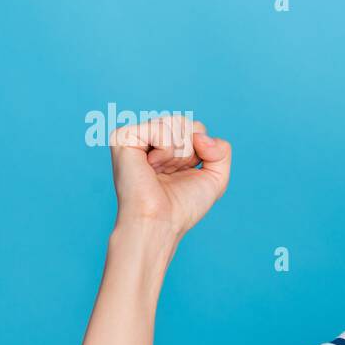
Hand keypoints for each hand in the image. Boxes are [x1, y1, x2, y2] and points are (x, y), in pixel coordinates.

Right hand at [109, 115, 231, 236]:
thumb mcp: (216, 177)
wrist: (161, 222)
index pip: (196, 128)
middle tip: (172, 172)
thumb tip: (200, 134)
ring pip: (177, 122)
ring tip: (161, 170)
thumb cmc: (183, 206)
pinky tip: (151, 165)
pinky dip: (165, 150)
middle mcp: (149, 138)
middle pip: (187, 122)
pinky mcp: (123, 137)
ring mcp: (134, 136)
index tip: (185, 173)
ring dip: (179, 153)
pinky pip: (161, 128)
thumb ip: (221, 150)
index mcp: (166, 145)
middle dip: (190, 151)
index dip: (201, 152)